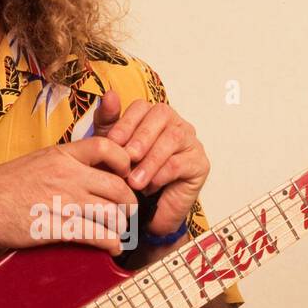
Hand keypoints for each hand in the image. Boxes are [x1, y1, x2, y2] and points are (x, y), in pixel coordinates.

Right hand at [0, 138, 138, 255]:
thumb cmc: (0, 187)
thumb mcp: (35, 162)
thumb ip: (61, 164)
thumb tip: (84, 173)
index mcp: (61, 155)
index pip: (107, 146)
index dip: (124, 161)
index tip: (126, 176)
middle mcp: (67, 175)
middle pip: (117, 185)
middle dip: (130, 203)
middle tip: (129, 213)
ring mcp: (63, 201)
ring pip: (111, 213)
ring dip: (121, 227)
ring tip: (120, 233)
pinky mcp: (56, 227)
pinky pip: (95, 235)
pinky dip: (110, 243)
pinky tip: (113, 248)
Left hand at [93, 88, 207, 238]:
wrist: (144, 212)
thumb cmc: (128, 176)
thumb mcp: (112, 149)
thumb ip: (108, 122)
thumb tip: (109, 94)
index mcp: (152, 117)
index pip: (142, 107)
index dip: (127, 122)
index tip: (112, 141)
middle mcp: (174, 123)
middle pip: (162, 115)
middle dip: (141, 136)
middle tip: (127, 158)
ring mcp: (190, 141)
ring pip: (173, 138)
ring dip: (151, 159)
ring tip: (134, 180)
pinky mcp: (200, 163)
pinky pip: (182, 162)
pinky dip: (162, 174)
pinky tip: (150, 186)